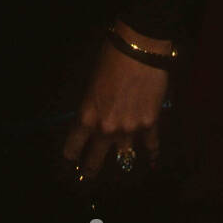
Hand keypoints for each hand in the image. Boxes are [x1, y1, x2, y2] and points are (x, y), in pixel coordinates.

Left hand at [63, 22, 169, 179]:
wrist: (139, 49)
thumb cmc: (109, 58)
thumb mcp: (90, 82)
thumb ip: (90, 106)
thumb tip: (92, 118)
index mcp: (87, 116)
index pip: (73, 146)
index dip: (71, 153)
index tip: (71, 158)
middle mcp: (107, 128)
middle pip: (95, 159)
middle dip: (90, 167)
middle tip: (88, 173)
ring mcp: (130, 129)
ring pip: (124, 155)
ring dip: (121, 158)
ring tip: (121, 164)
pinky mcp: (150, 124)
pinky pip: (151, 146)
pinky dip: (151, 154)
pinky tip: (151, 160)